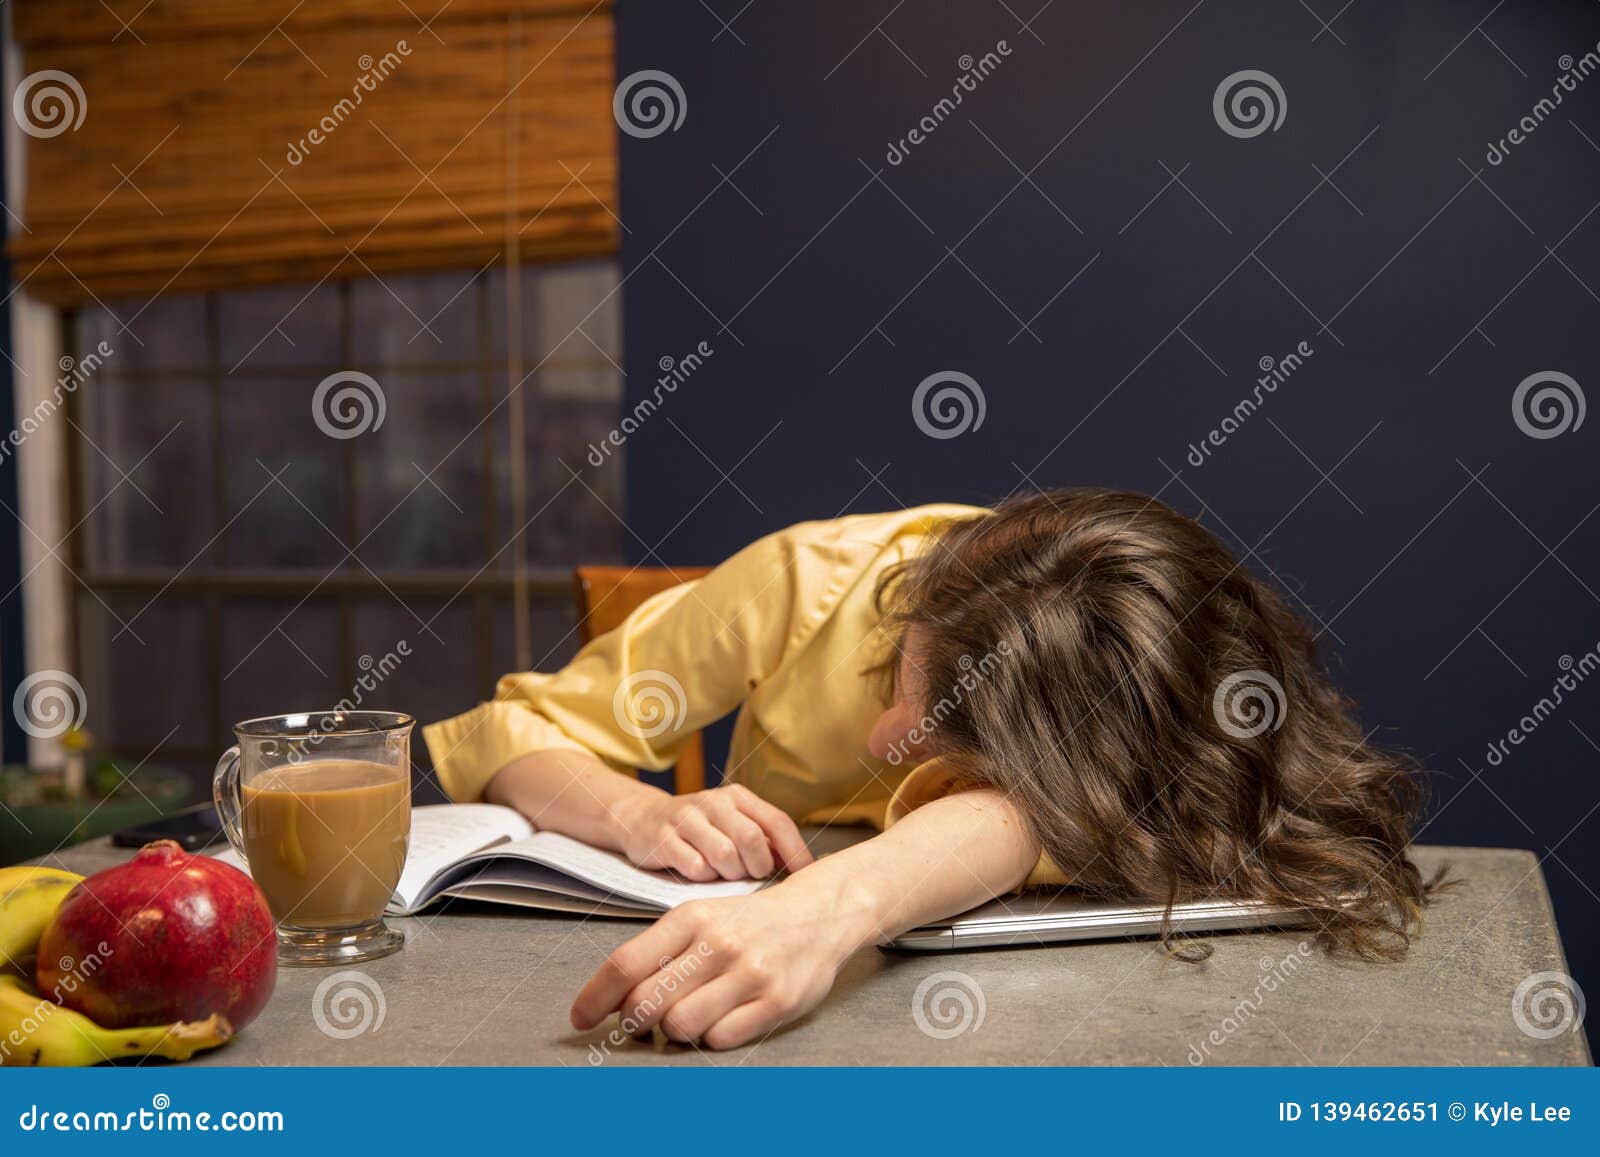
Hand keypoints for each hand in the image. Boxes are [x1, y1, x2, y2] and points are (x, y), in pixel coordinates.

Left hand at [570, 883, 864, 1049]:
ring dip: (675, 1031)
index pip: (626, 963)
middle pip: (647, 1003)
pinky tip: (722, 1018)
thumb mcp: (701, 918)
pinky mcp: (778, 1001)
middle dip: (634, 1022)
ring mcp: (750, 973)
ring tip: (689, 1016)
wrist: (819, 912)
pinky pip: (721, 1039)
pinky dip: (713, 1037)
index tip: (580, 1019)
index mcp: (691, 918)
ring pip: (681, 1026)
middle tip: (642, 1022)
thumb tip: (613, 998)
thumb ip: (659, 952)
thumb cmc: (748, 921)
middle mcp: (719, 943)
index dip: (595, 997)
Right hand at [611, 783, 813, 881]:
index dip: (795, 851)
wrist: (642, 818)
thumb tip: (800, 865)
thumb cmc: (699, 829)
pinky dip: (702, 877)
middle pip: (752, 839)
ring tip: (724, 873)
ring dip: (729, 874)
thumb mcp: (731, 823)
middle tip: (753, 876)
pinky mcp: (664, 838)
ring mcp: (687, 818)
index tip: (805, 876)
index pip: (777, 822)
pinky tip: (699, 872)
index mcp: (738, 797)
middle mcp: (714, 802)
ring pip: (724, 855)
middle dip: (758, 866)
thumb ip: (763, 839)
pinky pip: (695, 867)